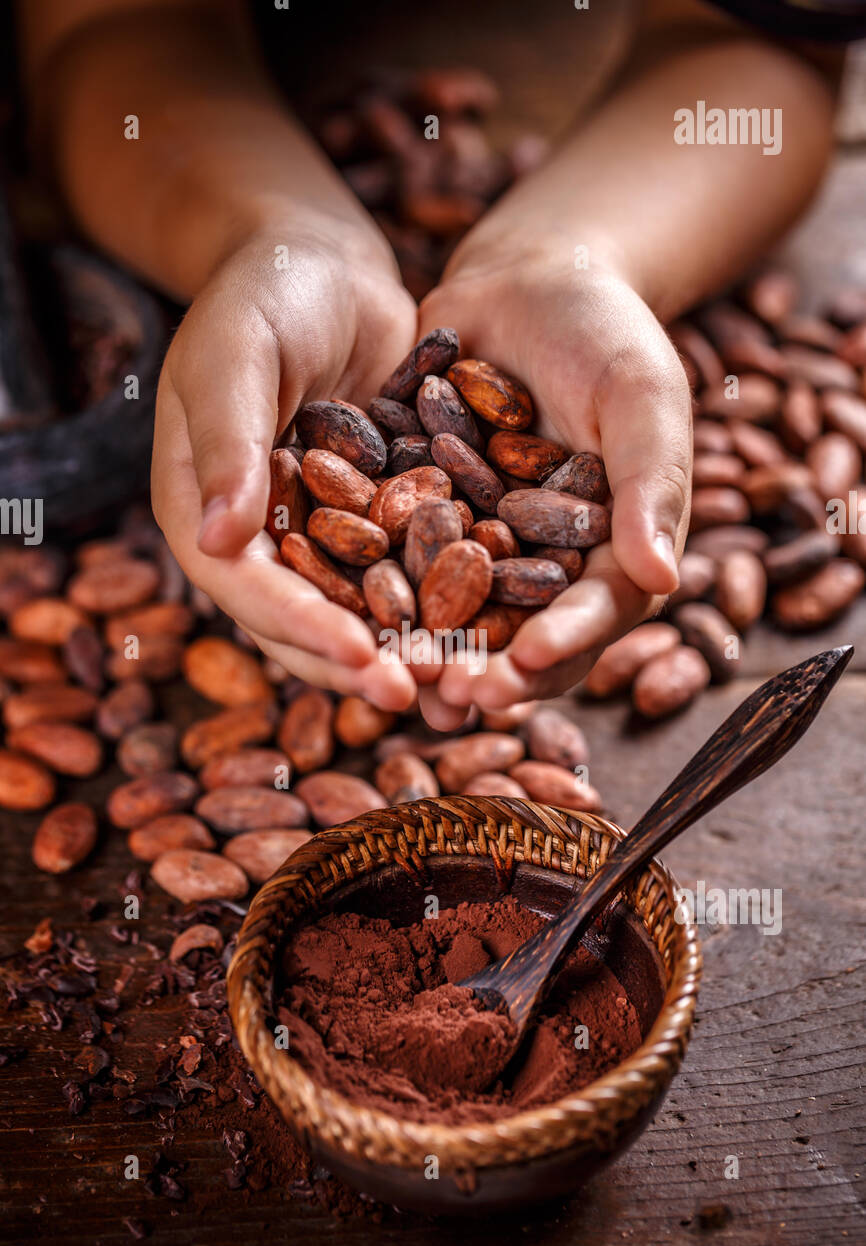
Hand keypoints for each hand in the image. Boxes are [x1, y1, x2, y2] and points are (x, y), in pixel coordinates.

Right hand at [151, 220, 418, 709]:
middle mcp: (255, 539)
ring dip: (405, 650)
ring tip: (461, 685)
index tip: (366, 662)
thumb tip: (216, 542)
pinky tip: (490, 631)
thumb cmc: (265, 290)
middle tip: (424, 697)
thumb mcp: (237, 352)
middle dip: (361, 663)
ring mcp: (313, 535)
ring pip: (356, 612)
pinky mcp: (368, 520)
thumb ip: (228, 439)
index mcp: (201, 512)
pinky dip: (438, 604)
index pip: (248, 590)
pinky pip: (401, 573)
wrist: (322, 261)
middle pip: (302, 622)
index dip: (305, 630)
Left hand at [415, 251, 691, 727]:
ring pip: (452, 615)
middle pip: (519, 636)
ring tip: (394, 677)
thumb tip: (662, 580)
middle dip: (487, 671)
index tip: (525, 667)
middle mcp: (543, 565)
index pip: (593, 614)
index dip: (562, 646)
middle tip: (450, 696)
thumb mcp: (641, 396)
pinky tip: (336, 610)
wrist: (528, 278)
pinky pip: (395, 561)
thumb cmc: (606, 332)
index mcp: (611, 552)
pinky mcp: (423, 518)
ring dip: (425, 651)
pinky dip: (372, 588)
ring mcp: (479, 547)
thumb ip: (649, 484)